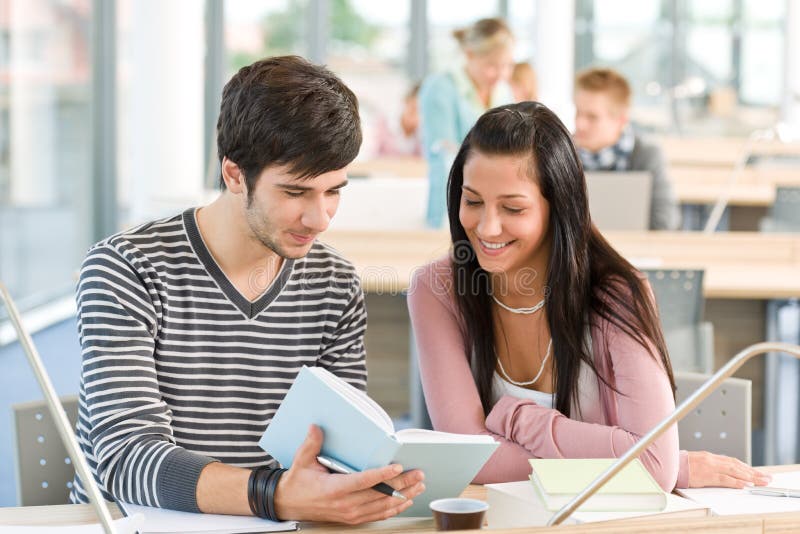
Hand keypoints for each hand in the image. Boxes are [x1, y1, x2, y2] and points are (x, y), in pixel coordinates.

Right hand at [273, 425, 425, 523]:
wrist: (288, 504)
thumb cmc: (297, 482)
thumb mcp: (301, 460)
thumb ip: (311, 444)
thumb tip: (316, 427)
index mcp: (334, 489)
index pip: (363, 482)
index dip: (382, 475)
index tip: (397, 467)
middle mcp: (345, 504)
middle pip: (380, 494)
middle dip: (403, 484)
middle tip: (419, 474)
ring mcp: (350, 514)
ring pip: (383, 506)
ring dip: (403, 496)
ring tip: (419, 486)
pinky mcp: (353, 518)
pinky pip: (378, 515)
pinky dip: (394, 509)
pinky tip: (405, 501)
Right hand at [687, 450, 771, 487]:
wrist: (668, 465)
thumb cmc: (680, 465)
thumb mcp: (696, 462)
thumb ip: (709, 465)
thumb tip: (721, 472)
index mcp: (710, 456)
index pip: (733, 461)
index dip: (746, 467)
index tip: (756, 472)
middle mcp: (712, 460)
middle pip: (737, 466)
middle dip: (753, 472)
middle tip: (766, 478)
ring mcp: (709, 467)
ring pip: (734, 471)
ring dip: (749, 477)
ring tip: (761, 481)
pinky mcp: (706, 475)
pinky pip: (724, 479)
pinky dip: (735, 482)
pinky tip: (744, 485)